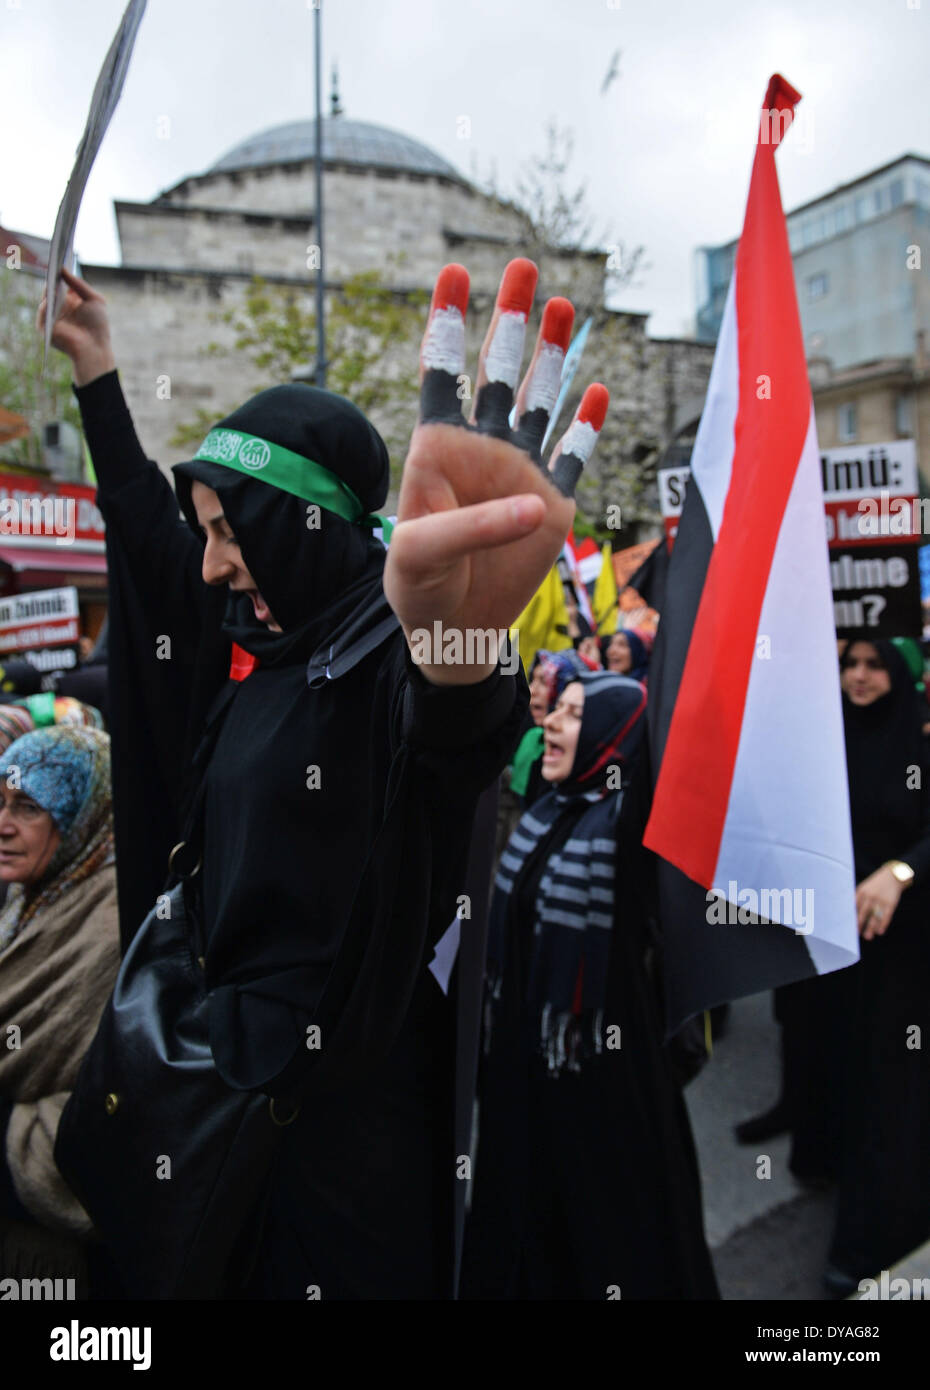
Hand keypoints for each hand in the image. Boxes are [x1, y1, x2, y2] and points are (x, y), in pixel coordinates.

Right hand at [37, 267, 114, 386]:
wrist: (95, 348)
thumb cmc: (97, 325)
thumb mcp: (93, 299)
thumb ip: (78, 284)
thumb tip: (62, 268)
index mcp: (69, 300)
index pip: (60, 282)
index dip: (60, 271)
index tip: (60, 256)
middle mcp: (58, 307)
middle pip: (51, 288)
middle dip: (52, 275)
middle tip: (54, 261)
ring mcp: (50, 316)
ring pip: (45, 298)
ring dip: (48, 287)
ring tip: (52, 274)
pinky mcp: (45, 327)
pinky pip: (42, 312)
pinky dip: (45, 305)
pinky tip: (50, 296)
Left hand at [384, 259, 607, 685]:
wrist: (452, 628)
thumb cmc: (418, 587)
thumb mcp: (423, 554)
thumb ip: (470, 526)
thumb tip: (534, 501)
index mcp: (438, 448)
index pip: (442, 375)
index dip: (448, 324)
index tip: (454, 272)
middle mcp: (481, 448)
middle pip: (497, 371)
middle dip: (510, 320)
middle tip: (521, 268)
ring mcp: (519, 472)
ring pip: (539, 400)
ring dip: (552, 356)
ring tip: (564, 305)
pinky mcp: (552, 502)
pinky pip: (573, 454)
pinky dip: (585, 423)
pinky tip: (596, 388)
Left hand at [855, 866, 902, 939]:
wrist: (892, 876)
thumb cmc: (875, 884)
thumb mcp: (864, 887)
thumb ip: (858, 898)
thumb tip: (850, 913)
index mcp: (861, 892)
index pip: (854, 907)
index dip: (851, 917)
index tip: (848, 926)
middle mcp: (870, 896)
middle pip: (863, 913)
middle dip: (860, 924)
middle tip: (857, 934)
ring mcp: (881, 900)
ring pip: (875, 917)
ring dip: (871, 928)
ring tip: (868, 937)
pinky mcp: (891, 903)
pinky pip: (886, 916)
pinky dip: (883, 925)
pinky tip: (880, 932)